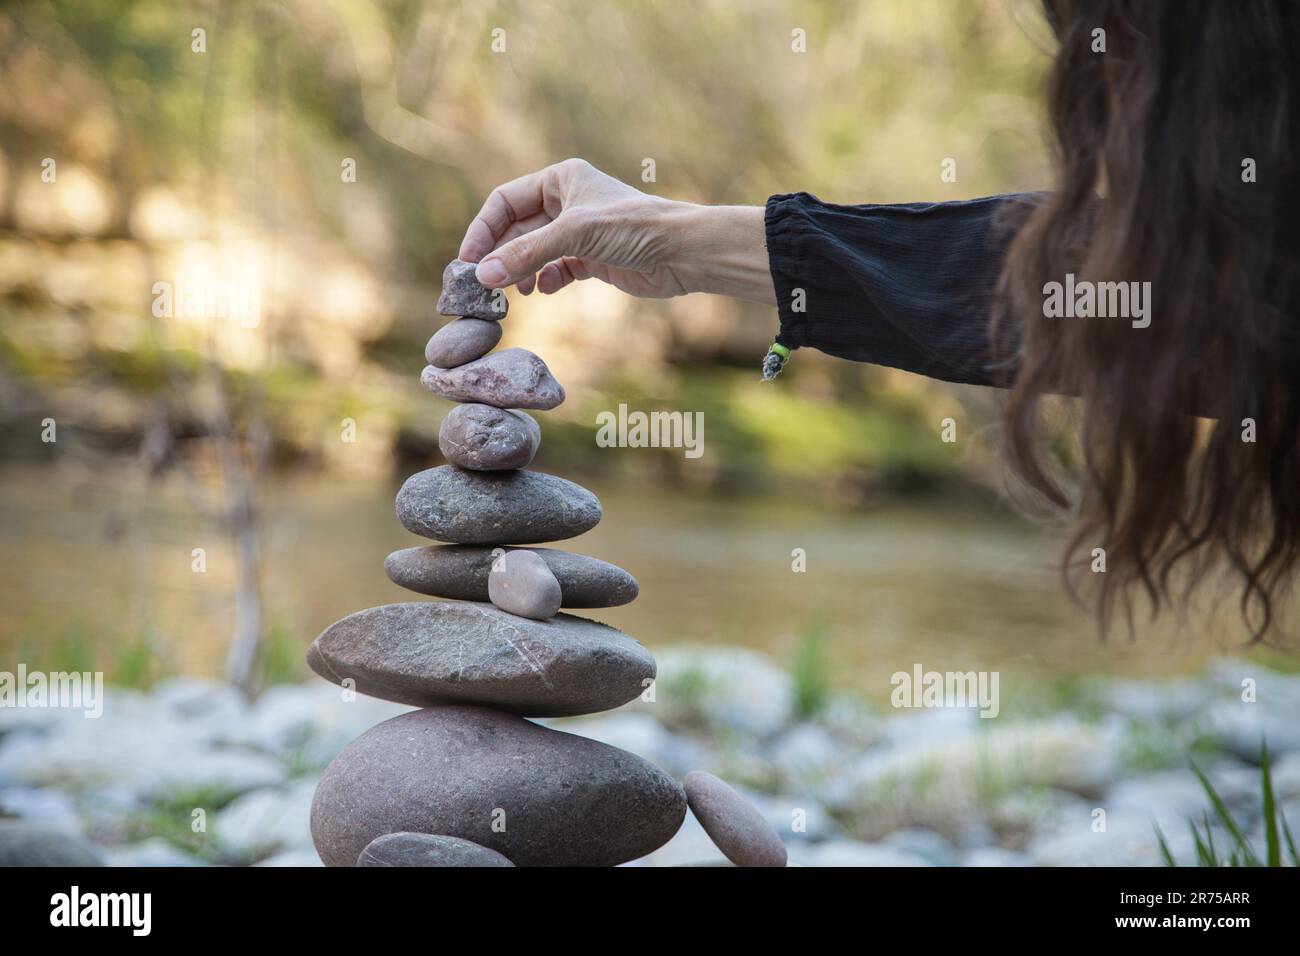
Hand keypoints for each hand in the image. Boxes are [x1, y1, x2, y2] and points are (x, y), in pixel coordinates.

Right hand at [458, 159, 774, 304]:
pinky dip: (546, 280)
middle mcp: (567, 202)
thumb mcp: (573, 236)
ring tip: (514, 292)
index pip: (505, 202)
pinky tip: (544, 291)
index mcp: (560, 180)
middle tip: (483, 284)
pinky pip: (556, 269)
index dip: (484, 229)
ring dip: (521, 271)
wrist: (681, 253)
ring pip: (535, 252)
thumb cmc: (632, 229)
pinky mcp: (592, 258)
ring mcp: (579, 232)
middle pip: (517, 229)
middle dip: (501, 255)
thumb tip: (483, 275)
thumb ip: (526, 254)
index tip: (468, 260)